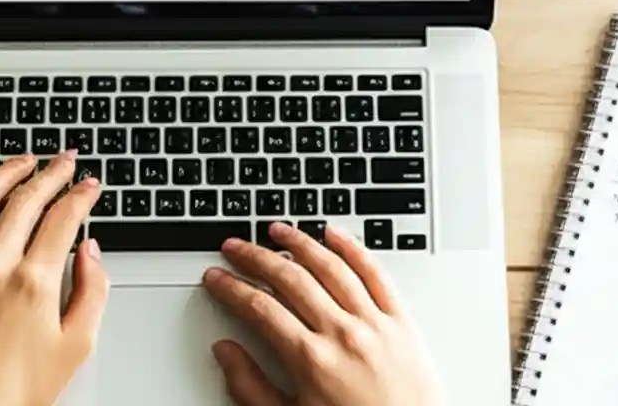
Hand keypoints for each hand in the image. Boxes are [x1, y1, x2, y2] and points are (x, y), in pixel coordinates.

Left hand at [0, 151, 108, 405]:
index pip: (64, 216)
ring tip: (23, 162)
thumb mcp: (77, 345)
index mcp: (34, 282)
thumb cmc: (16, 389)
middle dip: (52, 172)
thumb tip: (90, 252)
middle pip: (27, 198)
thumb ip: (92, 291)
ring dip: (5, 172)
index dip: (82, 194)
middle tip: (65, 161)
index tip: (90, 186)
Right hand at [203, 223, 440, 405]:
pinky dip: (353, 249)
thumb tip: (225, 353)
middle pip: (290, 279)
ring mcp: (374, 323)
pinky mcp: (401, 322)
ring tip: (278, 230)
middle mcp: (343, 334)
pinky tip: (335, 235)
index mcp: (311, 360)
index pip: (259, 308)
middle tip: (235, 247)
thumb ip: (251, 386)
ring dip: (300, 242)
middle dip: (255, 257)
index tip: (216, 278)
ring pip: (331, 267)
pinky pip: (375, 274)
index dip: (231, 288)